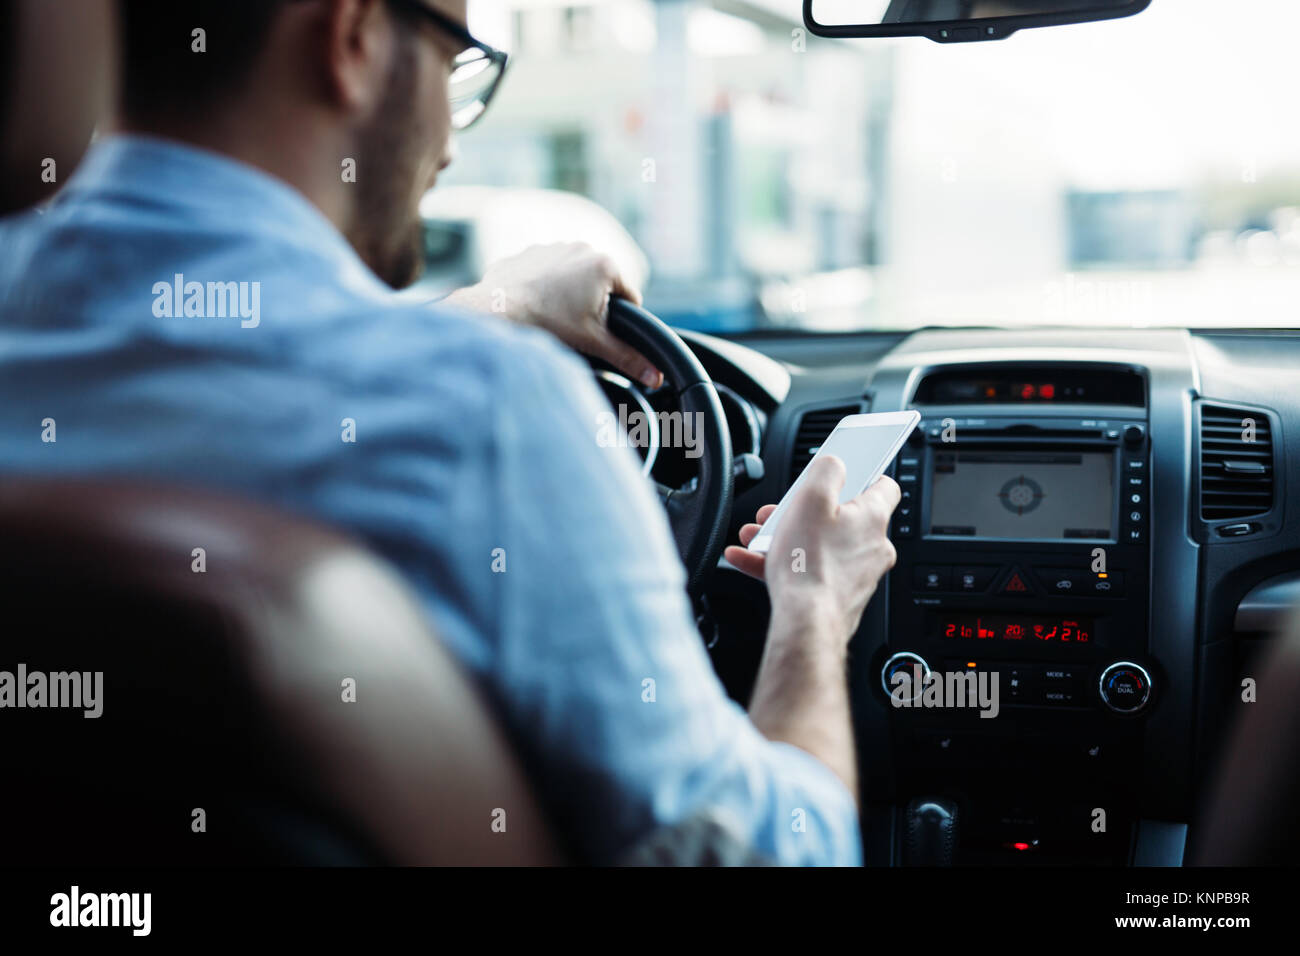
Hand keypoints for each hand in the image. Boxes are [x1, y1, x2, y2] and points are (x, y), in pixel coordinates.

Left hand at [443, 242, 662, 388]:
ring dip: (569, 294)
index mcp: (604, 265)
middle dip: (592, 305)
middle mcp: (581, 248)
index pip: (630, 297)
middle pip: (601, 285)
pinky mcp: (529, 253)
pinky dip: (543, 288)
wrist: (497, 311)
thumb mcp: (593, 343)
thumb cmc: (546, 324)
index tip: (601, 332)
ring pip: (573, 277)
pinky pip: (546, 273)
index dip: (621, 319)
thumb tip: (655, 376)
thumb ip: (628, 357)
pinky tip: (534, 307)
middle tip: (574, 326)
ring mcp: (553, 247)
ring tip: (552, 317)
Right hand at [724, 456, 899, 643]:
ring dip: (788, 537)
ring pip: (820, 545)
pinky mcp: (838, 596)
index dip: (864, 473)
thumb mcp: (812, 497)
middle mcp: (872, 547)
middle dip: (805, 511)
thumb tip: (835, 464)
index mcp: (872, 518)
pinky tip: (751, 560)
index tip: (846, 471)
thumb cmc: (809, 564)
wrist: (804, 623)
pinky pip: (809, 571)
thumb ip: (826, 470)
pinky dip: (783, 564)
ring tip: (758, 537)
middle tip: (781, 510)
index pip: (884, 486)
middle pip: (840, 517)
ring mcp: (856, 574)